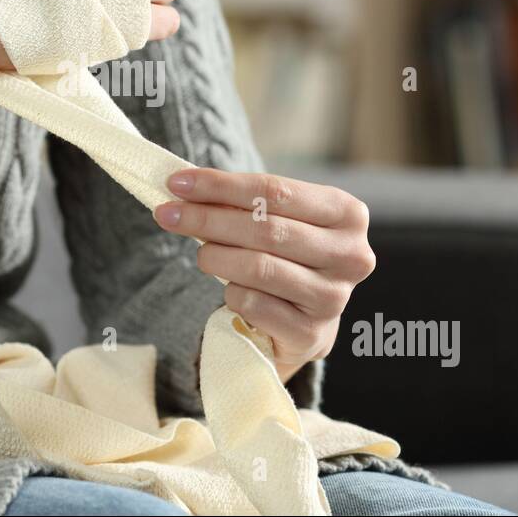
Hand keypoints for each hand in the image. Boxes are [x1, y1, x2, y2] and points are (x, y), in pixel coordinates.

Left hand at [154, 169, 375, 382]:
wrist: (306, 319)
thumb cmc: (288, 255)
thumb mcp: (277, 219)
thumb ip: (244, 201)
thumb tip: (183, 184)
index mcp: (346, 213)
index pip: (276, 190)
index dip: (222, 185)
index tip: (177, 182)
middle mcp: (350, 255)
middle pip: (266, 228)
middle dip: (207, 219)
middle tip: (167, 214)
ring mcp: (334, 297)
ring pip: (259, 267)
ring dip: (215, 256)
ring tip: (200, 254)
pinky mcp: (311, 334)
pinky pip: (254, 303)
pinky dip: (231, 292)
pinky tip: (229, 289)